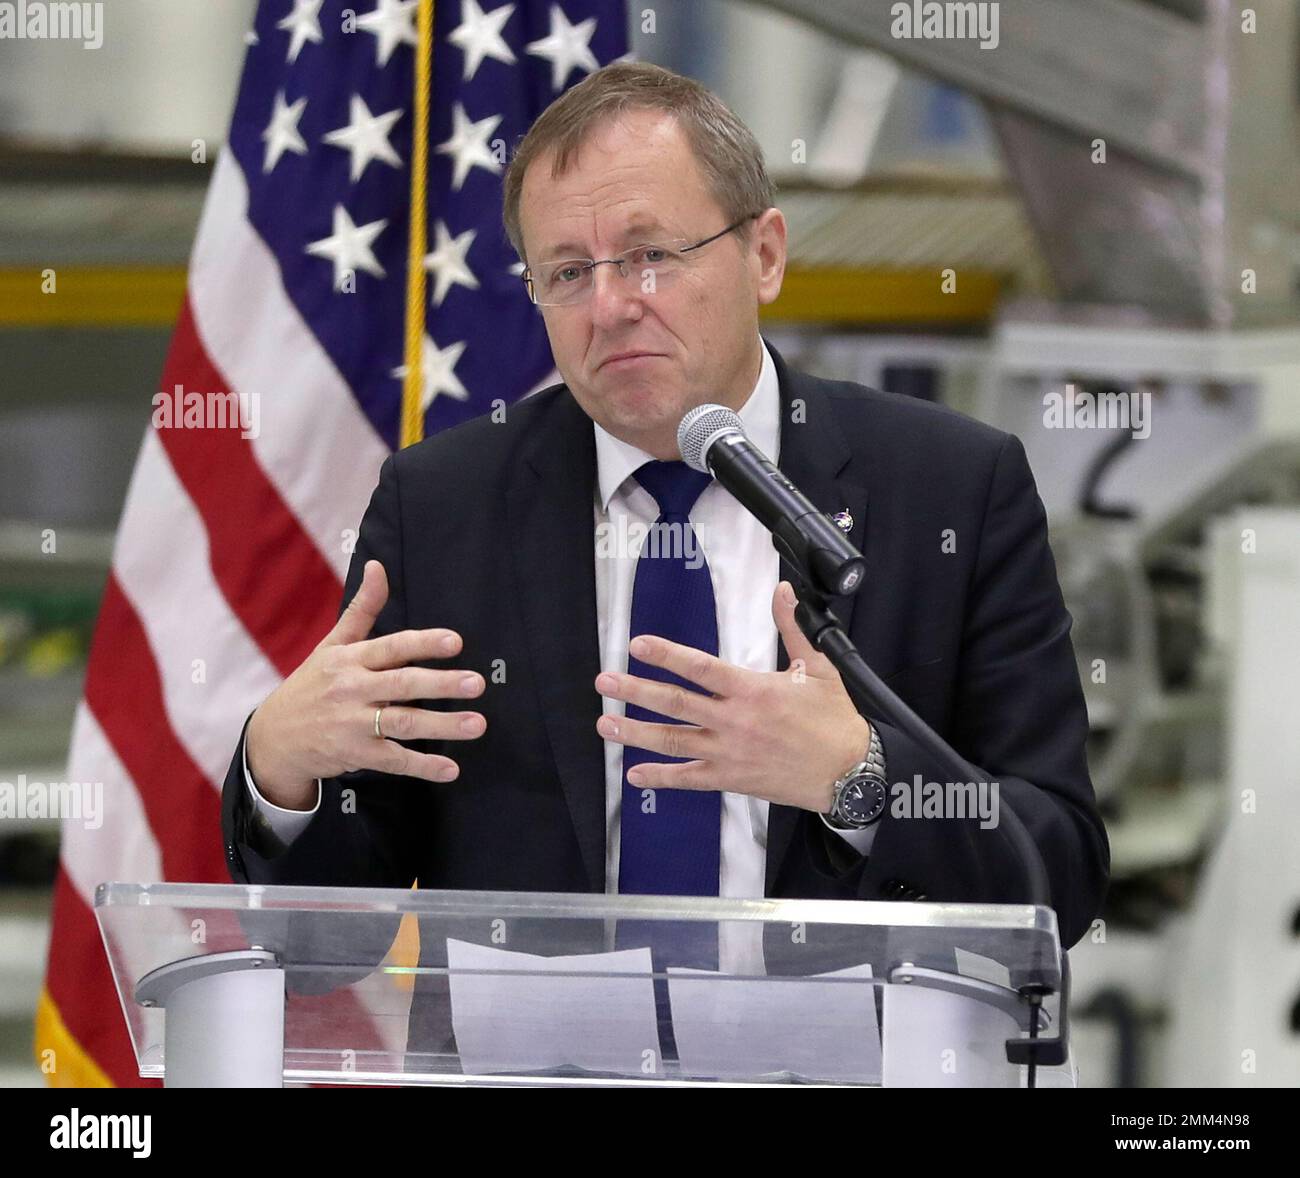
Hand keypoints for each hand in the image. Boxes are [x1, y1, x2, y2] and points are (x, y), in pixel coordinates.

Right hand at [246, 560, 485, 806]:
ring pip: (403, 723)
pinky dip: (422, 766)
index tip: (456, 642)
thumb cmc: (313, 684)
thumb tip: (379, 566)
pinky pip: (394, 760)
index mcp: (350, 659)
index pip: (392, 647)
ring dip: (443, 726)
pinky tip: (451, 769)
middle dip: (442, 684)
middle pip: (402, 685)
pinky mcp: (355, 755)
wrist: (274, 737)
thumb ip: (362, 608)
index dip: (423, 643)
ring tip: (477, 724)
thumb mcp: (333, 644)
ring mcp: (352, 724)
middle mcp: (351, 690)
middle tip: (477, 683)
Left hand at [594, 580, 870, 812]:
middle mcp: (734, 721)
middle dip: (635, 690)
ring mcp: (729, 752)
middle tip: (604, 682)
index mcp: (752, 689)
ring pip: (673, 740)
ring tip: (604, 723)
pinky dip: (661, 778)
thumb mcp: (818, 666)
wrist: (849, 772)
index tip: (637, 646)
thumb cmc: (834, 719)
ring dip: (635, 732)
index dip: (666, 655)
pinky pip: (689, 778)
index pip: (700, 667)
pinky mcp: (732, 779)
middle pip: (675, 703)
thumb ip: (792, 626)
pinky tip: (634, 774)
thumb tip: (784, 589)